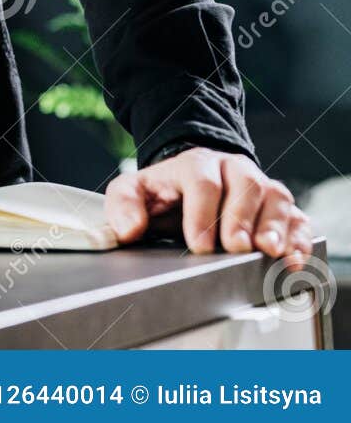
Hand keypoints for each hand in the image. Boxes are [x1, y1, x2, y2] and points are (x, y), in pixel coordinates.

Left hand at [105, 146, 312, 257]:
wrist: (189, 182)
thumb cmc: (163, 191)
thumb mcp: (132, 190)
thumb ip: (122, 206)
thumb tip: (129, 230)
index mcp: (195, 164)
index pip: (202, 182)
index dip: (202, 214)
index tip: (199, 244)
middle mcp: (233, 169)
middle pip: (246, 186)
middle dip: (241, 219)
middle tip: (236, 247)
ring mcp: (261, 186)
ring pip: (276, 198)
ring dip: (275, 226)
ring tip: (269, 251)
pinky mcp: (280, 208)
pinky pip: (298, 217)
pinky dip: (300, 238)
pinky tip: (295, 258)